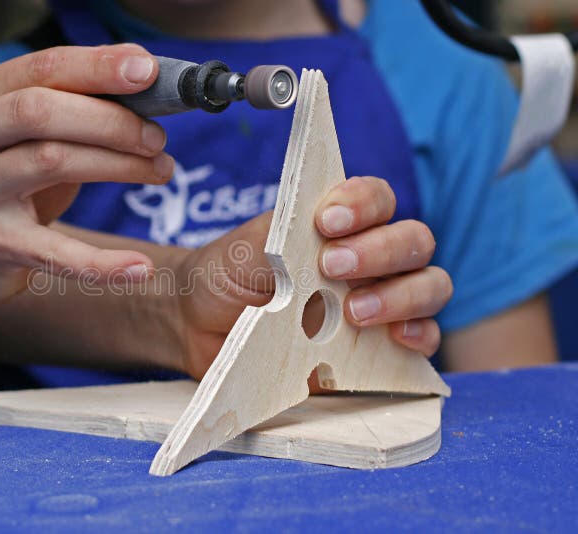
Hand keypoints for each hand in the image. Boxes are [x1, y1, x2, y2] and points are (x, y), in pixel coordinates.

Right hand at [0, 45, 175, 308]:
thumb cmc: (7, 178)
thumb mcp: (28, 131)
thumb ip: (74, 103)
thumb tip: (146, 83)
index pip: (42, 67)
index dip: (98, 67)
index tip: (147, 71)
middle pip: (41, 112)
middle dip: (111, 120)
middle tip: (156, 137)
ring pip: (52, 161)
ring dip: (119, 165)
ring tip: (161, 170)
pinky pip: (54, 251)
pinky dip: (102, 263)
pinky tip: (140, 267)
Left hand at [171, 176, 452, 381]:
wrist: (203, 326)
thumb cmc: (227, 276)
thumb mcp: (244, 252)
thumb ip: (281, 240)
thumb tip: (310, 239)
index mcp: (341, 223)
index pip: (377, 199)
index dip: (363, 204)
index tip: (328, 222)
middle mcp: (371, 258)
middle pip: (413, 242)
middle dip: (380, 251)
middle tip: (333, 267)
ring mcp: (382, 302)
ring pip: (429, 287)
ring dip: (401, 295)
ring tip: (353, 311)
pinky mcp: (381, 350)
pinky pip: (425, 339)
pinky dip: (420, 335)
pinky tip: (397, 338)